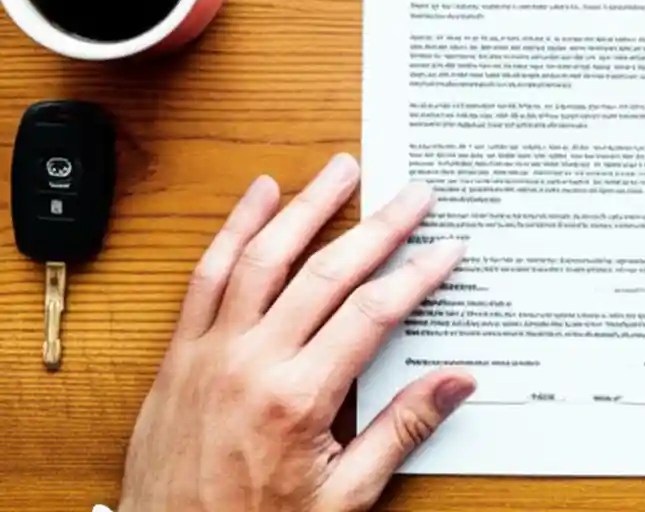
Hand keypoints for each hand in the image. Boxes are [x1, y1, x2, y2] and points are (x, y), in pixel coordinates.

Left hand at [119, 154, 472, 510]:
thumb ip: (402, 430)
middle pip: (327, 272)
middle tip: (413, 195)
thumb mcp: (345, 497)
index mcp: (299, 398)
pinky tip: (258, 196)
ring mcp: (211, 350)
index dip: (417, 274)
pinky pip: (207, 275)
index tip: (447, 248)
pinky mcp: (181, 352)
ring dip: (307, 207)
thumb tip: (458, 381)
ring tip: (341, 170)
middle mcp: (253, 361)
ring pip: (264, 257)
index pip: (372, 313)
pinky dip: (234, 229)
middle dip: (379, 227)